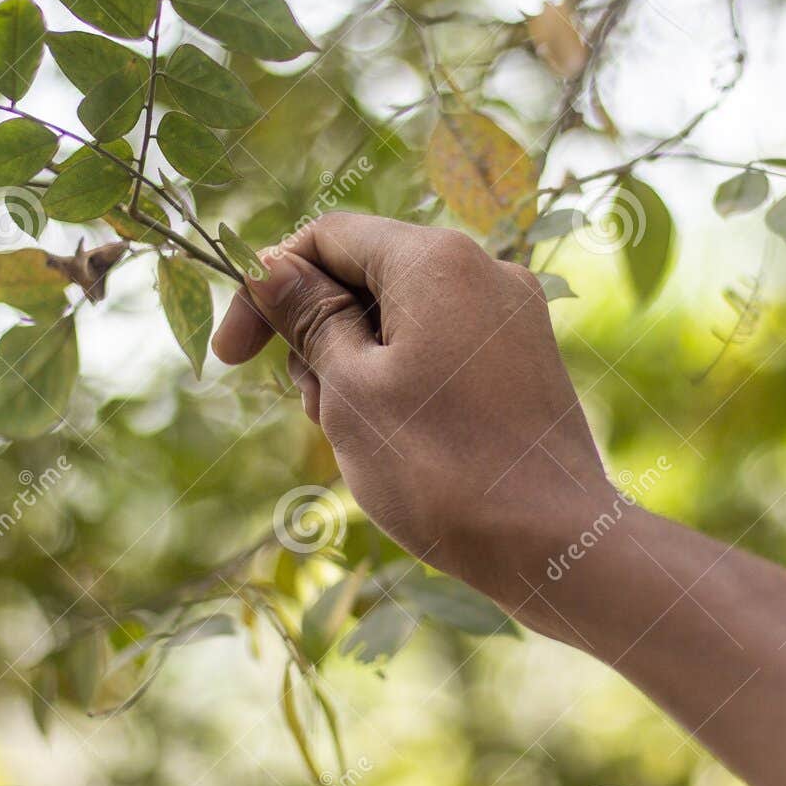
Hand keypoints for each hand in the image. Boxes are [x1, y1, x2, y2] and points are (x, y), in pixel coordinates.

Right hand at [212, 214, 609, 623]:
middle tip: (313, 414)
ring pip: (401, 319)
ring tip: (361, 440)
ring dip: (357, 369)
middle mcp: (484, 270)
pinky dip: (403, 383)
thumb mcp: (350, 389)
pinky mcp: (524, 362)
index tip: (231, 357)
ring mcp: (511, 317)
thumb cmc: (442, 468)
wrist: (554, 547)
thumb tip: (269, 267)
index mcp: (437, 260)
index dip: (268, 288)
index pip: (327, 238)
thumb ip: (307, 318)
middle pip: (365, 276)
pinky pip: (442, 348)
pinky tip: (399, 445)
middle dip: (318, 338)